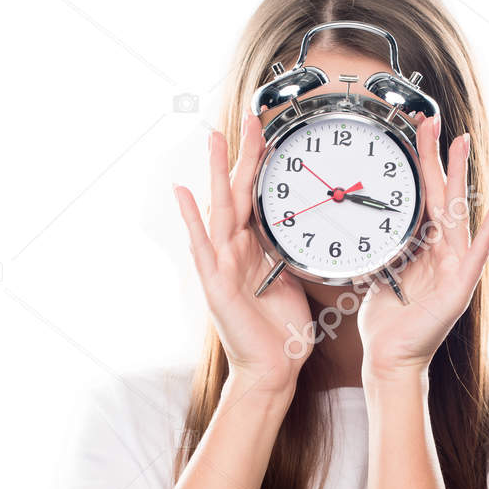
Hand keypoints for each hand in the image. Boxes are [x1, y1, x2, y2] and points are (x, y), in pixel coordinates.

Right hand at [175, 115, 314, 392]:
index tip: (269, 133)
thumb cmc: (283, 333)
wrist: (275, 369)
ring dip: (217, 173)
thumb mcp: (294, 281)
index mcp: (255, 249)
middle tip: (248, 120)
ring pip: (220, 209)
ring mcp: (222, 265)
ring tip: (214, 140)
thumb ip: (292, 252)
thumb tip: (304, 227)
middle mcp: (235, 252)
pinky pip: (202, 245)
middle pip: (238, 193)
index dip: (262, 165)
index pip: (257, 197)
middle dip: (242, 155)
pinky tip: (184, 192)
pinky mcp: (215, 284)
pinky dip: (192, 218)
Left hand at [357, 116, 488, 382]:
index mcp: (423, 249)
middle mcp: (443, 253)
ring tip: (463, 144)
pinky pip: (477, 252)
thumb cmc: (387, 324)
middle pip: (441, 195)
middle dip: (437, 158)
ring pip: (457, 213)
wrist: (390, 358)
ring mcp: (455, 268)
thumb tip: (371, 226)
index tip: (416, 135)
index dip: (420, 167)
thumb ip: (383, 249)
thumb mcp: (380, 276)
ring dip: (460, 177)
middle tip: (435, 122)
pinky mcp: (460, 287)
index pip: (423, 198)